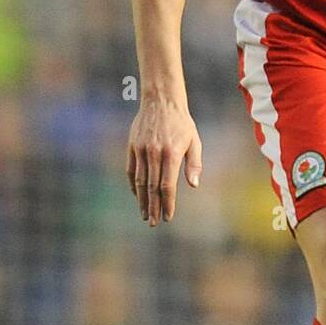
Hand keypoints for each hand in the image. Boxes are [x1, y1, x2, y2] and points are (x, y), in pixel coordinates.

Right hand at [126, 97, 202, 225]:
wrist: (161, 101)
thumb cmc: (182, 123)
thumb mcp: (194, 141)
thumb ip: (194, 164)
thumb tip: (193, 185)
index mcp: (171, 154)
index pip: (167, 185)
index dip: (167, 203)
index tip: (168, 216)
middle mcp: (154, 154)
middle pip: (152, 187)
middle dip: (153, 207)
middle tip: (154, 223)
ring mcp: (141, 150)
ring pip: (139, 181)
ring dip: (142, 200)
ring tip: (145, 214)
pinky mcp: (132, 147)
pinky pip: (131, 170)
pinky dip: (133, 185)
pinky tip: (137, 196)